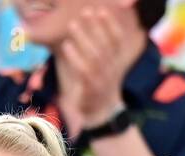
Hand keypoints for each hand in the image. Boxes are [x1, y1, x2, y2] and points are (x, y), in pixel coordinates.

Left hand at [58, 5, 130, 127]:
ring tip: (72, 24)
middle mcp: (112, 70)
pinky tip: (66, 45)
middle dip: (96, 27)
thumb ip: (99, 50)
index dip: (111, 25)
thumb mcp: (104, 69)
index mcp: (117, 63)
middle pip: (106, 45)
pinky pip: (83, 71)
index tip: (102, 10)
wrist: (100, 115)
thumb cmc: (98, 87)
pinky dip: (75, 57)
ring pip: (95, 56)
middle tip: (85, 12)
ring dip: (83, 38)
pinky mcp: (91, 90)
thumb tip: (90, 28)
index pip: (118, 41)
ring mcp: (103, 81)